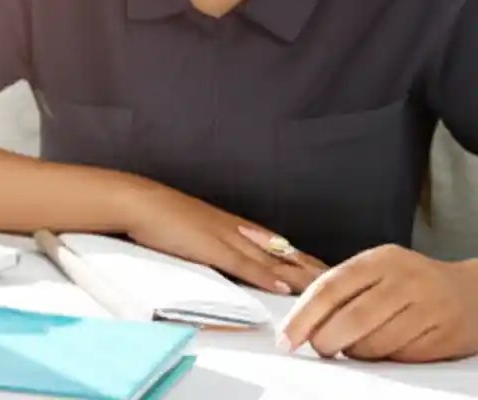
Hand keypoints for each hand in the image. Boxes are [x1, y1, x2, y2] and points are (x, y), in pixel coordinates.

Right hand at [122, 179, 326, 295]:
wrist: (138, 200)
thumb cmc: (161, 215)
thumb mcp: (195, 230)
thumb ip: (216, 243)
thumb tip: (234, 262)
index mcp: (236, 227)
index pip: (281, 247)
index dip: (307, 260)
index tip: (333, 272)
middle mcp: (239, 231)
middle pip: (286, 253)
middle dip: (316, 268)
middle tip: (349, 283)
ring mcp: (226, 237)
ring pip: (273, 259)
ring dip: (301, 275)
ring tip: (331, 288)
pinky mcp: (210, 246)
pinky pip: (244, 264)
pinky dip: (266, 276)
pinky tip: (285, 288)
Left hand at [277, 245, 477, 361]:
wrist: (472, 292)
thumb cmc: (409, 283)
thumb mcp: (376, 271)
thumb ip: (340, 290)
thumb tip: (299, 325)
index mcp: (380, 259)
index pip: (330, 288)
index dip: (303, 317)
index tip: (285, 338)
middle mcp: (405, 280)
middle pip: (351, 319)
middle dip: (326, 341)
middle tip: (319, 348)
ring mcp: (429, 307)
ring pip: (375, 343)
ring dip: (354, 352)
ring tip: (352, 347)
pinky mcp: (445, 335)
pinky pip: (401, 356)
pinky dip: (383, 358)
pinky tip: (382, 349)